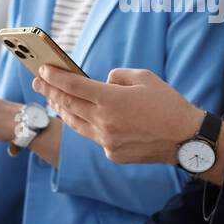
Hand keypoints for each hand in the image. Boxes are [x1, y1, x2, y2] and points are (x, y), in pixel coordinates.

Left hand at [31, 66, 201, 164]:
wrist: (186, 139)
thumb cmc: (168, 104)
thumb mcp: (145, 77)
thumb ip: (117, 77)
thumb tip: (102, 83)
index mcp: (111, 100)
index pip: (73, 86)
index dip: (55, 77)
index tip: (43, 70)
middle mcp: (104, 122)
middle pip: (68, 105)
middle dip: (50, 92)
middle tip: (37, 82)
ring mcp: (107, 141)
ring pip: (76, 124)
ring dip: (62, 110)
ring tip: (53, 100)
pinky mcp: (113, 153)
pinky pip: (94, 136)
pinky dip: (86, 125)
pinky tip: (82, 117)